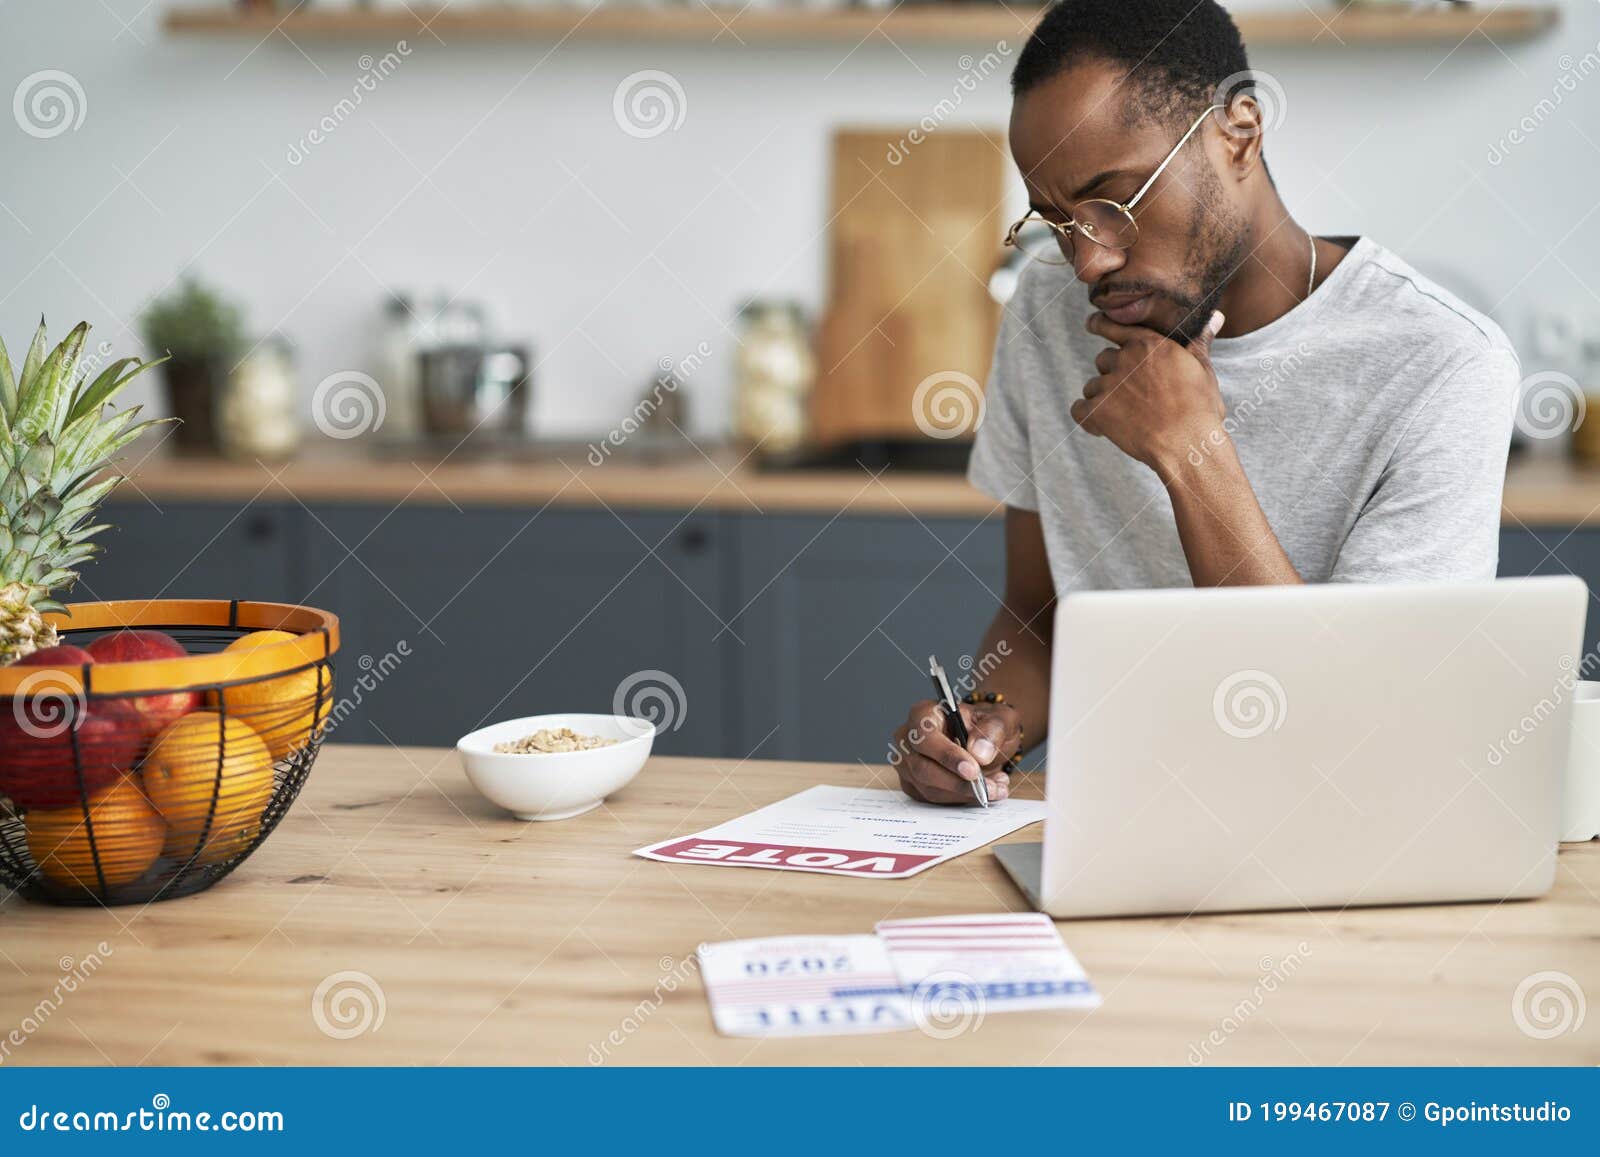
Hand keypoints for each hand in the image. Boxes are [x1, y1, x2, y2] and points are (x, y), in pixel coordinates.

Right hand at [890, 698, 1021, 804]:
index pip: (925, 737)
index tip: (972, 770)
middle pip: (923, 768)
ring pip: (929, 788)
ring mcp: (908, 764)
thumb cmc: (985, 725)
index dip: (947, 755)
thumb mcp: (998, 719)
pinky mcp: (914, 785)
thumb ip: (992, 731)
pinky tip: (983, 791)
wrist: (984, 742)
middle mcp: (908, 739)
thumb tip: (979, 753)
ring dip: (965, 793)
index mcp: (924, 714)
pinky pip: (934, 800)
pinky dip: (962, 799)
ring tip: (995, 787)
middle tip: (989, 787)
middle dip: (959, 782)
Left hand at [1070, 309, 1227, 476]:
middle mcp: (1125, 359)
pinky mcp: (1097, 410)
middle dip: (1113, 375)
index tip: (1092, 324)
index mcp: (1148, 344)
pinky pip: (1079, 409)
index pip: (1113, 325)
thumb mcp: (1203, 370)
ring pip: (1092, 386)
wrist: (1188, 443)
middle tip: (1132, 395)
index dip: (1099, 324)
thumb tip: (1216, 317)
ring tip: (1127, 416)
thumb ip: (1199, 342)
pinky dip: (1089, 418)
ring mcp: (1109, 384)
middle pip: (1103, 360)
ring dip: (1102, 398)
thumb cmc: (1200, 408)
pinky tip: (1104, 428)